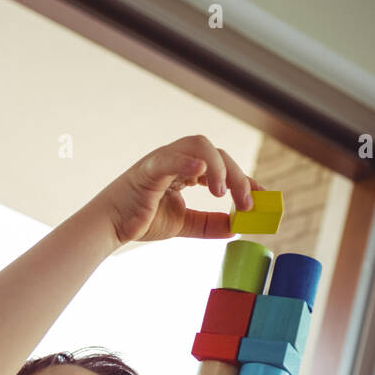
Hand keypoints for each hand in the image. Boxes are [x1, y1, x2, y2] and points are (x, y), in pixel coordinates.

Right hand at [100, 135, 265, 246]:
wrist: (111, 228)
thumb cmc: (141, 221)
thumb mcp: (184, 224)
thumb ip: (209, 224)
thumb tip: (236, 228)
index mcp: (186, 170)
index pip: (223, 167)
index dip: (244, 179)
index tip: (262, 197)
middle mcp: (178, 159)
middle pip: (218, 155)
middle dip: (238, 178)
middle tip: (248, 204)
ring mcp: (163, 160)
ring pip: (200, 146)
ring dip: (219, 167)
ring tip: (224, 193)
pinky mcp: (148, 169)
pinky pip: (170, 157)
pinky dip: (187, 161)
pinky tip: (200, 172)